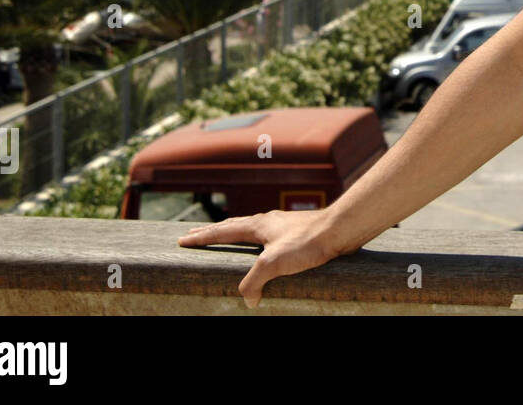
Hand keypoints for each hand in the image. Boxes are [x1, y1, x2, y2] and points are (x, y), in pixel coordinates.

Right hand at [177, 208, 347, 308]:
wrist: (340, 229)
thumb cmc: (308, 242)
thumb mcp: (274, 264)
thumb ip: (254, 281)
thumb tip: (247, 300)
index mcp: (257, 225)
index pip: (222, 232)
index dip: (202, 238)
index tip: (182, 240)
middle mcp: (267, 221)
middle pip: (233, 225)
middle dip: (212, 231)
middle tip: (194, 233)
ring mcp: (282, 225)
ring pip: (251, 227)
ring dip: (234, 232)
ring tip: (226, 236)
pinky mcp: (296, 232)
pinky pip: (268, 235)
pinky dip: (256, 239)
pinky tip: (264, 246)